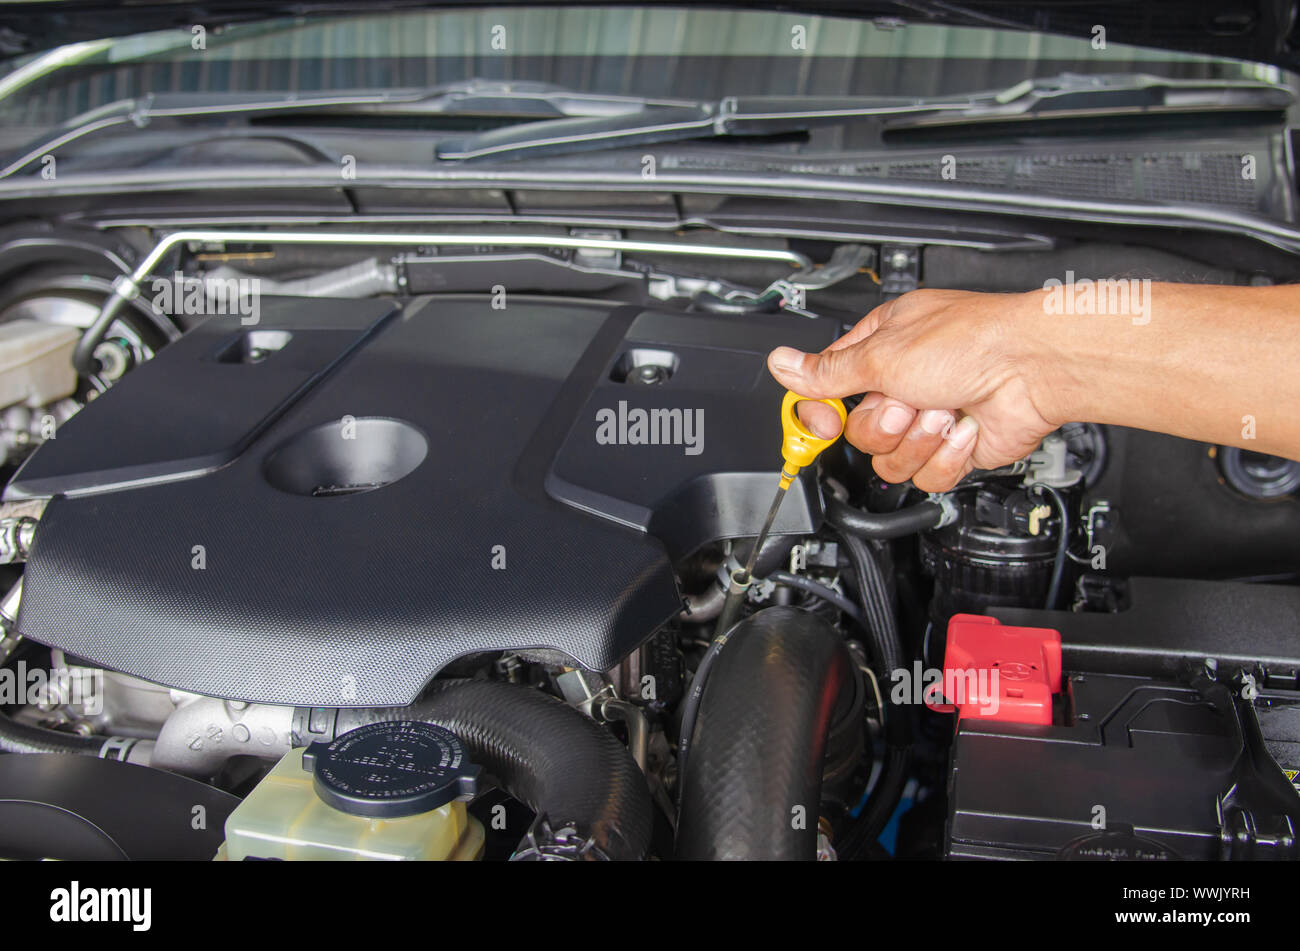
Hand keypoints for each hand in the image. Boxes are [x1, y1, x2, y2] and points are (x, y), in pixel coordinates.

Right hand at [768, 288, 1061, 490]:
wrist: (1033, 369)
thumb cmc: (972, 341)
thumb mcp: (882, 354)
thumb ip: (827, 372)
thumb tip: (783, 365)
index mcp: (880, 349)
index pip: (827, 389)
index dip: (820, 413)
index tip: (822, 423)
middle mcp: (903, 383)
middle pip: (859, 433)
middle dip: (885, 424)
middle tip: (906, 403)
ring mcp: (928, 418)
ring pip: (891, 459)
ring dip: (918, 439)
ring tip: (944, 411)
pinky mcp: (953, 449)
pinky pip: (927, 475)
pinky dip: (947, 455)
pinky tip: (964, 427)